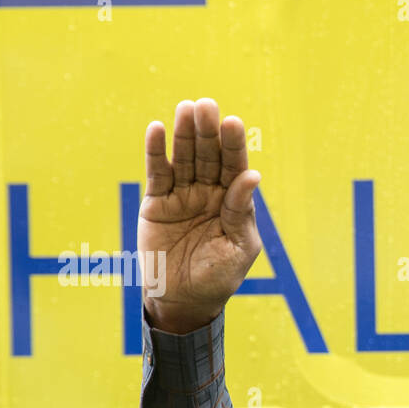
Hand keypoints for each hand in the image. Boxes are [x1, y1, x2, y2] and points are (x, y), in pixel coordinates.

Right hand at [139, 98, 261, 332]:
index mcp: (233, 202)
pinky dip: (156, 151)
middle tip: (206, 106)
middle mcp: (209, 192)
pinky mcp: (157, 202)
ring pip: (184, 158)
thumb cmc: (218, 277)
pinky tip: (157, 129)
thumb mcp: (237, 248)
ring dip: (184, 134)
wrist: (183, 301)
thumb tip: (252, 176)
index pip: (235, 168)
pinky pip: (158, 173)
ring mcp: (183, 195)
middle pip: (209, 156)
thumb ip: (240, 212)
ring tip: (185, 109)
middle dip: (208, 132)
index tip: (233, 123)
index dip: (234, 146)